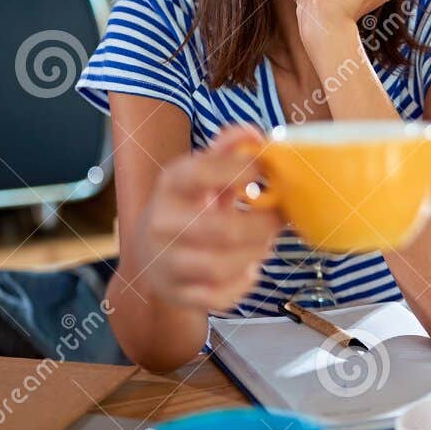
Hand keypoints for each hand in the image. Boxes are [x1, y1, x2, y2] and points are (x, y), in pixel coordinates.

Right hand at [133, 125, 283, 311]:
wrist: (151, 255)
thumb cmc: (188, 208)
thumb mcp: (201, 175)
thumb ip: (227, 151)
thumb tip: (254, 132)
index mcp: (169, 186)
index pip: (200, 172)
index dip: (238, 170)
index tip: (265, 171)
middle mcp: (162, 224)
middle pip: (224, 230)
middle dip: (263, 225)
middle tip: (279, 219)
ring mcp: (166, 262)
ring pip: (224, 265)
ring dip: (256, 254)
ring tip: (264, 242)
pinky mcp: (176, 294)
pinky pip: (221, 296)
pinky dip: (243, 283)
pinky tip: (247, 268)